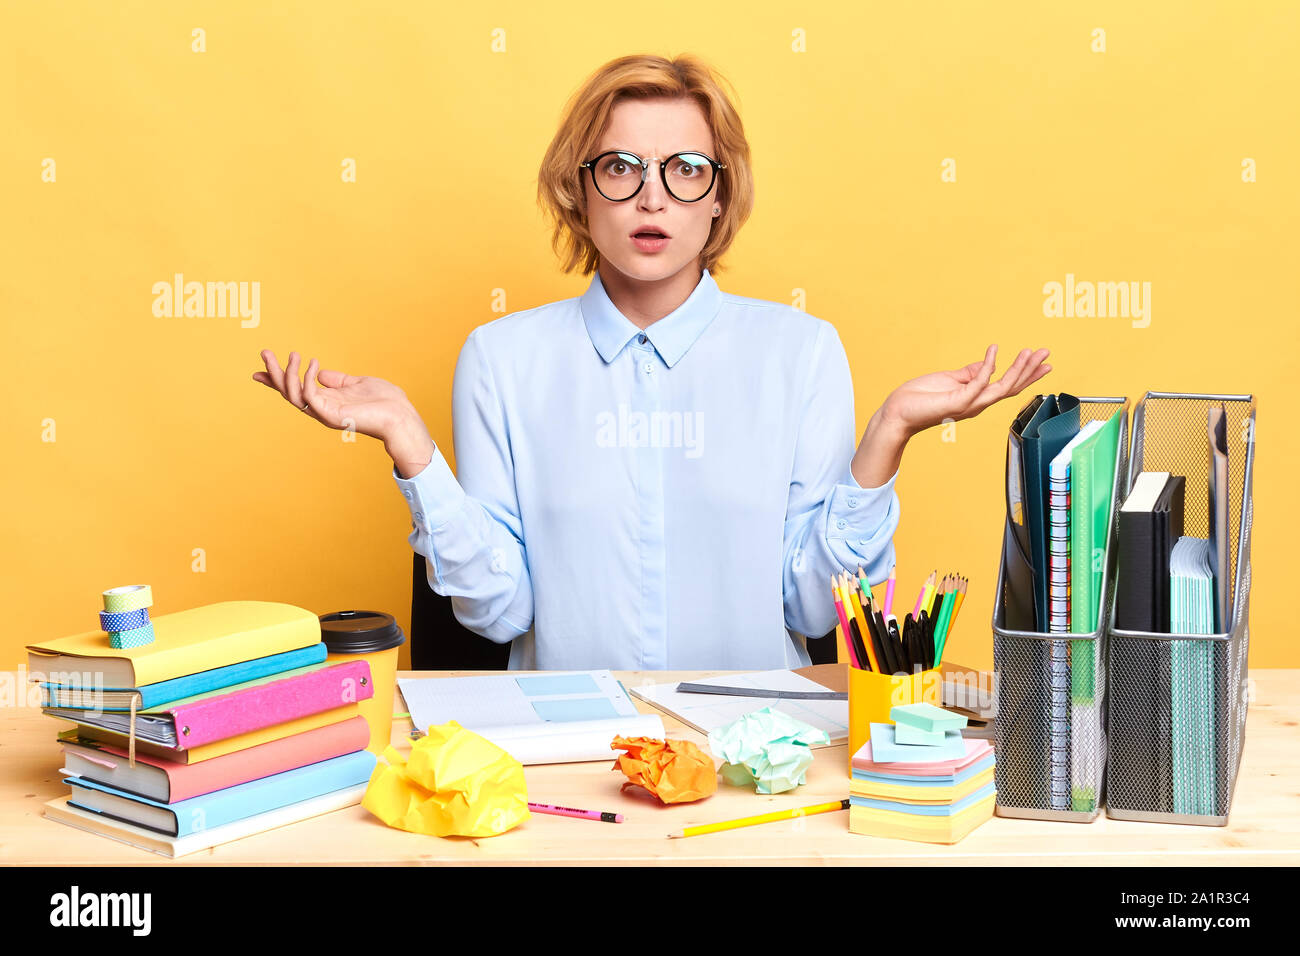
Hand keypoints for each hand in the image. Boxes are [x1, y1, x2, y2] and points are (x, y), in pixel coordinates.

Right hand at [252, 349, 420, 444]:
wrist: (400, 415)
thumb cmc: (383, 401)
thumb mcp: (356, 384)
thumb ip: (337, 380)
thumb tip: (320, 373)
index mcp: (325, 400)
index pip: (294, 390)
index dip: (276, 380)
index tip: (258, 369)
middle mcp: (321, 408)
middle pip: (288, 392)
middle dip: (274, 373)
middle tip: (264, 352)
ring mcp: (325, 413)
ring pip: (293, 395)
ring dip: (288, 374)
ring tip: (292, 354)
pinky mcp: (332, 415)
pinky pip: (310, 396)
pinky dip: (307, 379)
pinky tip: (312, 363)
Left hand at [849, 345, 1049, 486]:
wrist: (898, 412)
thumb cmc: (920, 398)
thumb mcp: (949, 380)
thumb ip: (969, 373)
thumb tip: (987, 364)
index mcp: (976, 398)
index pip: (1007, 385)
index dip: (1026, 374)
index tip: (1043, 362)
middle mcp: (977, 404)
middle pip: (1011, 387)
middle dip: (1030, 370)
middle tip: (1047, 353)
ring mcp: (968, 404)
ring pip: (1001, 386)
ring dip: (1018, 369)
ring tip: (1030, 352)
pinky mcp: (957, 402)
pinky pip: (978, 381)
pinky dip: (988, 365)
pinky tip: (994, 350)